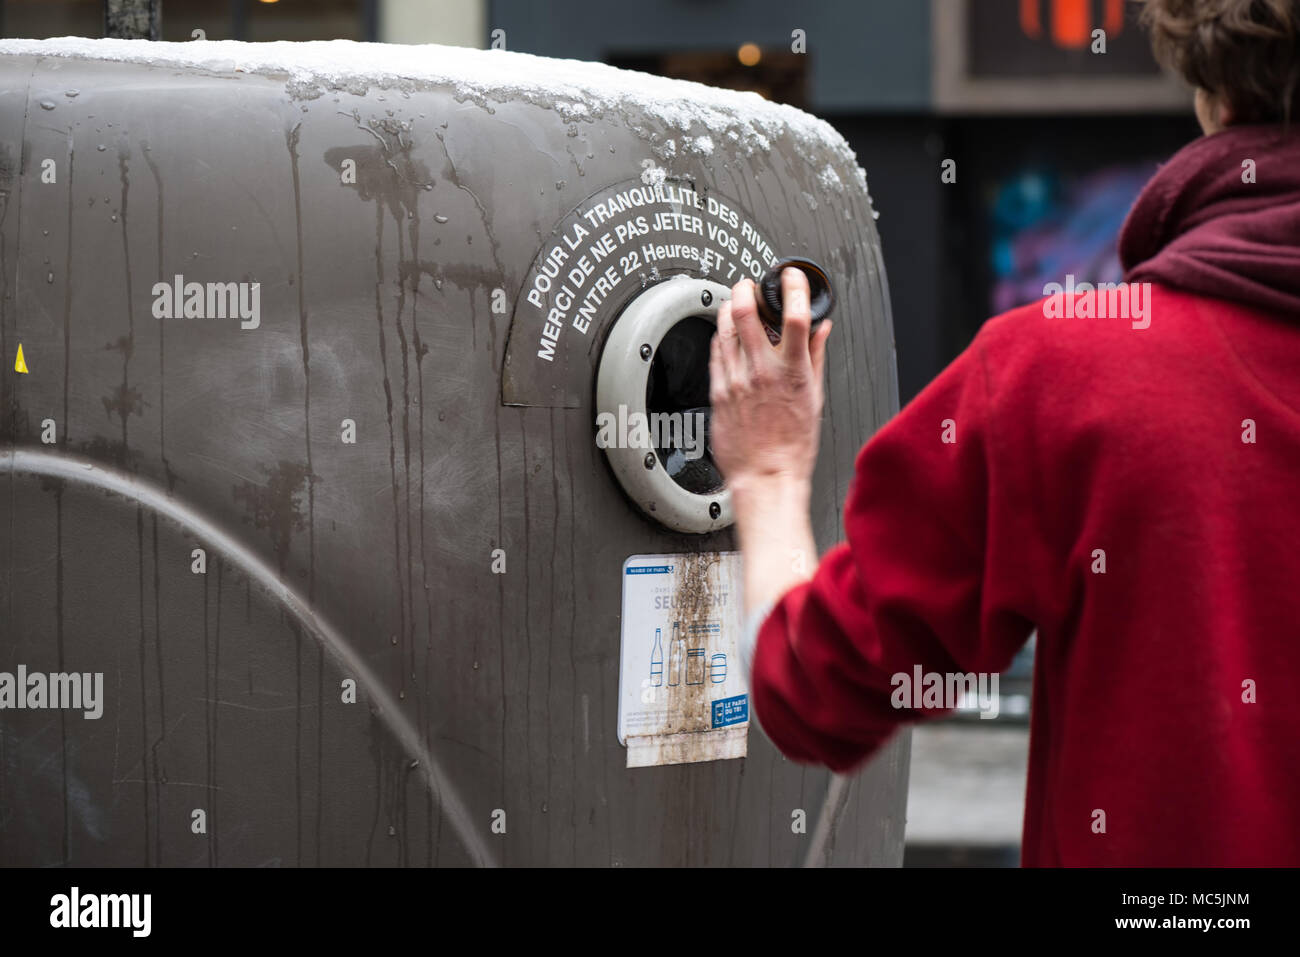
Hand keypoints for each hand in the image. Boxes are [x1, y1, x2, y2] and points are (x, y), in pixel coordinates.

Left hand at [708, 269, 832, 491]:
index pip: (795, 314)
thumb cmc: (792, 445)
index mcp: (793, 371)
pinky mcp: (718, 392)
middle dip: (745, 287)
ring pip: (723, 327)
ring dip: (729, 308)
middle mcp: (762, 371)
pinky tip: (727, 337)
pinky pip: (715, 352)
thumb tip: (822, 329)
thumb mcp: (815, 398)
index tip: (792, 276)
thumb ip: (816, 357)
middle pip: (745, 311)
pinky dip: (721, 337)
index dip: (794, 286)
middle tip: (749, 284)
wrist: (765, 476)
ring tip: (735, 306)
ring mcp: (736, 380)